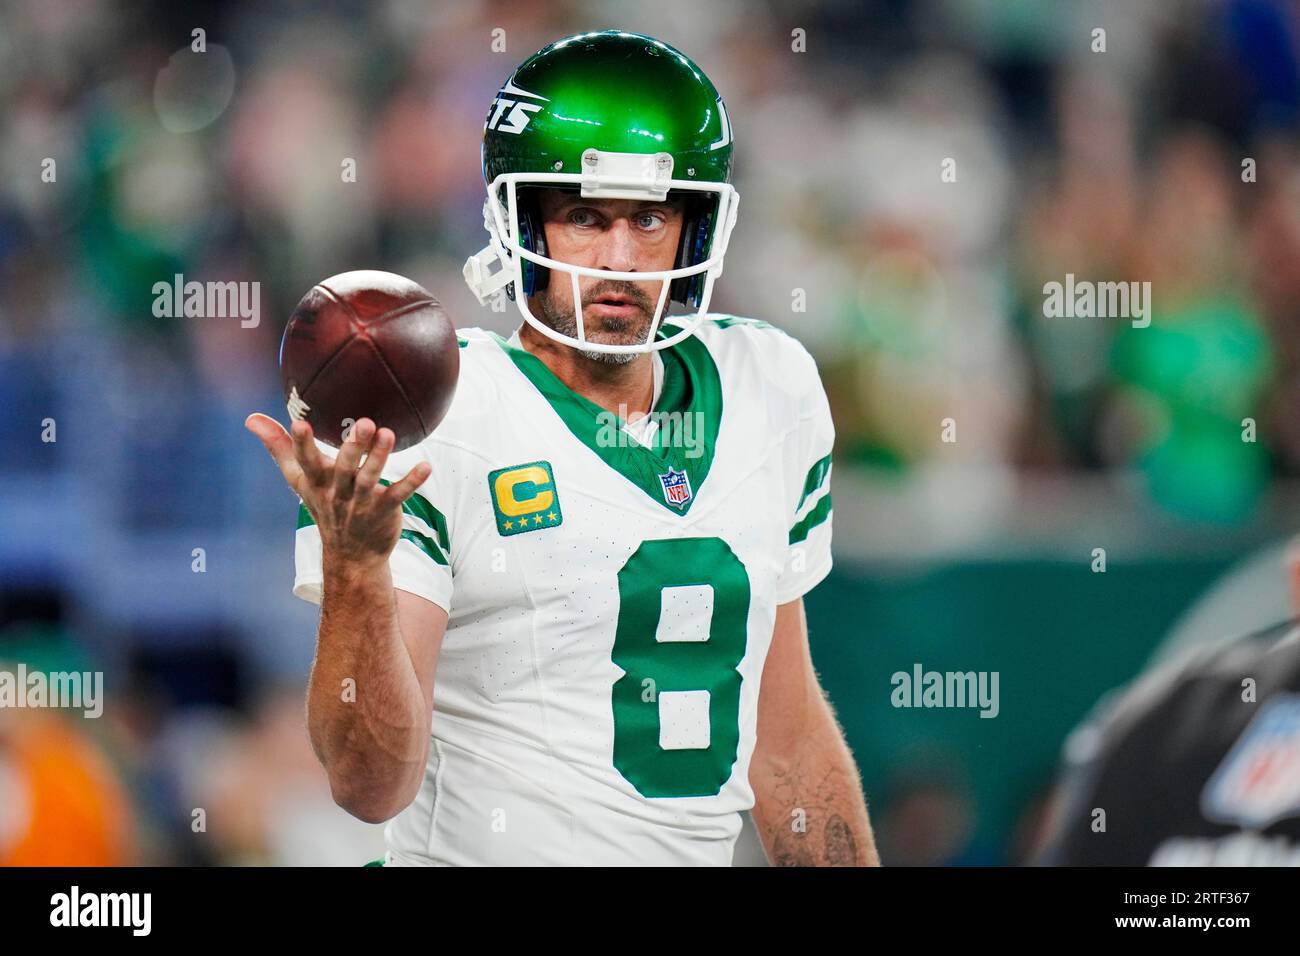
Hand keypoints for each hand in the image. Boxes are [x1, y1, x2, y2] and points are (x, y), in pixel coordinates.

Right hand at [245, 413, 430, 569]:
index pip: (306, 462)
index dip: (300, 444)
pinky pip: (399, 494)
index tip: (298, 422)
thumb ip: (279, 447)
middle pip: (344, 469)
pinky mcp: (385, 509)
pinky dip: (412, 481)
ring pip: (370, 479)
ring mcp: (362, 503)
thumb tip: (251, 418)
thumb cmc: (325, 505)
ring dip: (380, 457)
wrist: (352, 555)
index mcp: (317, 483)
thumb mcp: (300, 479)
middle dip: (353, 447)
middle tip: (365, 422)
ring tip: (389, 434)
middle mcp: (338, 493)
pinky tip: (426, 466)